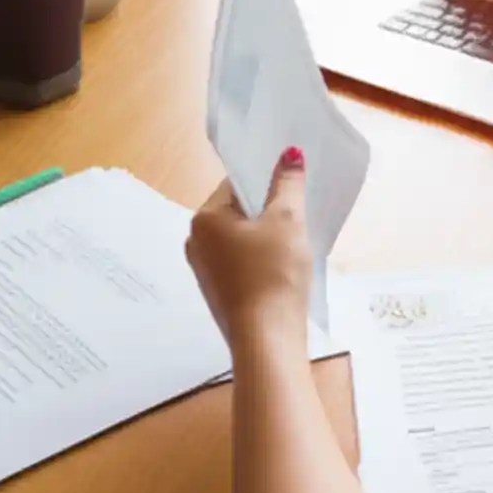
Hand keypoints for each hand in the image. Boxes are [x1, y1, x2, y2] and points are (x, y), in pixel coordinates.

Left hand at [186, 146, 312, 352]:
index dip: (266, 182)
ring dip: (265, 237)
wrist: (267, 339)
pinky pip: (239, 264)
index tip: (291, 187)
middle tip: (297, 214)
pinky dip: (259, 261)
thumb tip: (290, 153)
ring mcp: (204, 271)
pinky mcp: (218, 294)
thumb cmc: (274, 274)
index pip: (235, 184)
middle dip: (266, 212)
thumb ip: (288, 184)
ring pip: (239, 239)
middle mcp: (195, 242)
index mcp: (204, 219)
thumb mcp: (287, 221)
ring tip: (293, 243)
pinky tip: (281, 270)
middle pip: (236, 212)